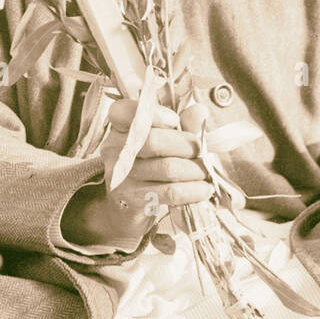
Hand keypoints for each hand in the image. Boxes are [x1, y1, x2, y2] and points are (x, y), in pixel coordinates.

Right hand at [60, 99, 213, 249]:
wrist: (127, 206)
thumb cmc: (150, 163)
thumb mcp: (166, 138)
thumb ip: (183, 122)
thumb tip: (200, 112)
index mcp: (119, 126)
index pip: (124, 111)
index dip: (154, 114)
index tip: (175, 121)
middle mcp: (114, 149)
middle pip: (154, 142)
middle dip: (187, 146)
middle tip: (201, 152)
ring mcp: (121, 176)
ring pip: (167, 168)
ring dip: (195, 170)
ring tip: (205, 172)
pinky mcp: (132, 199)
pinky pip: (170, 192)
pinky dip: (193, 190)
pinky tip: (204, 189)